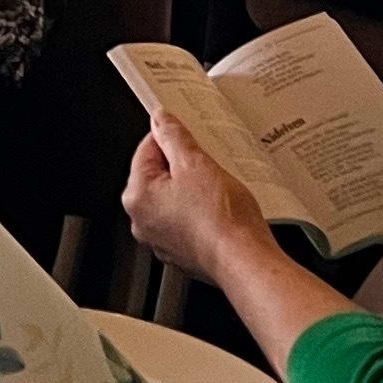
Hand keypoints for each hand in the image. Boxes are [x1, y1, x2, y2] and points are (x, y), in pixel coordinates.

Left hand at [121, 110, 277, 278]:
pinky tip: (220, 211)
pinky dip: (201, 213)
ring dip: (193, 189)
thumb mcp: (196, 163)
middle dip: (183, 166)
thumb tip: (162, 121)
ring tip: (217, 189)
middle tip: (208, 164)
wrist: (244, 261)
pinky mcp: (184, 252)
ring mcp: (163, 240)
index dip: (169, 138)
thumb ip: (174, 137)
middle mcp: (143, 221)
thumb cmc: (220, 220)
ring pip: (175, 199)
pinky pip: (188, 221)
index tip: (185, 133)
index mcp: (137, 196)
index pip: (146, 150)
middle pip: (159, 176)